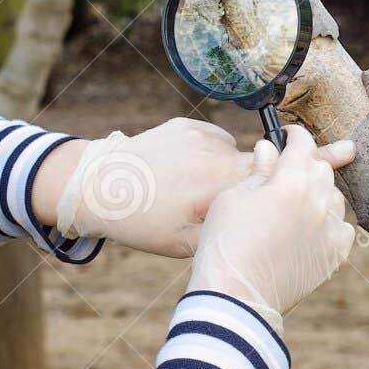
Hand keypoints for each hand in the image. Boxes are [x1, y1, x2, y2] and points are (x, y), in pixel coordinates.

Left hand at [52, 118, 251, 257]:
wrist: (99, 186)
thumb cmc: (141, 221)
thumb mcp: (183, 245)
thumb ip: (225, 233)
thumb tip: (253, 225)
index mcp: (216, 186)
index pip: (269, 179)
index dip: (268, 191)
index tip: (255, 205)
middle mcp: (214, 154)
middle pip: (254, 163)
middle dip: (246, 181)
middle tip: (220, 200)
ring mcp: (199, 135)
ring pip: (233, 151)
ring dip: (225, 166)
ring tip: (197, 185)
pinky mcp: (186, 124)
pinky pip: (214, 137)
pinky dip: (209, 151)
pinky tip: (185, 168)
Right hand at [187, 125, 356, 333]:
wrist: (236, 297)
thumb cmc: (225, 245)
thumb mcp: (231, 198)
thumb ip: (257, 170)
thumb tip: (269, 149)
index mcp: (292, 182)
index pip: (303, 144)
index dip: (294, 135)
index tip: (288, 135)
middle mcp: (318, 202)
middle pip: (321, 169)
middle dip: (305, 164)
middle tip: (287, 170)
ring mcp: (330, 230)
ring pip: (334, 197)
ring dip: (318, 193)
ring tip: (296, 202)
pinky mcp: (335, 255)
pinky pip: (342, 228)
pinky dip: (329, 222)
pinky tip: (311, 228)